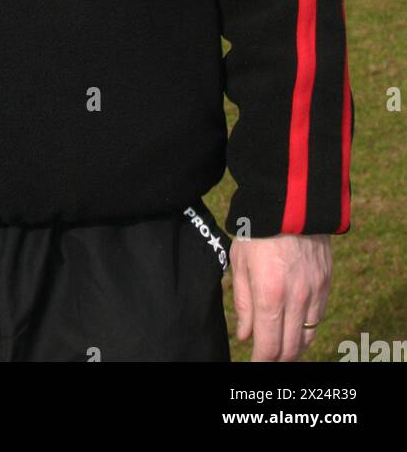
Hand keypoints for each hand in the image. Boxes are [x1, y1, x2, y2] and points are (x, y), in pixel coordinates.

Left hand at [230, 233, 331, 361]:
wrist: (290, 201)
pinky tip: (296, 325)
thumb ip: (243, 302)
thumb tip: (245, 335)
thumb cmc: (256, 230)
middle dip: (277, 358)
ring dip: (294, 347)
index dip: (261, 361)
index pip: (268, 346)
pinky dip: (307, 328)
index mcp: (269, 295)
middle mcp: (295, 299)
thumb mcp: (239, 262)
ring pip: (307, 336)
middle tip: (266, 358)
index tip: (254, 364)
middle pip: (290, 348)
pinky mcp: (326, 282)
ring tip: (281, 346)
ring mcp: (314, 292)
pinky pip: (319, 317)